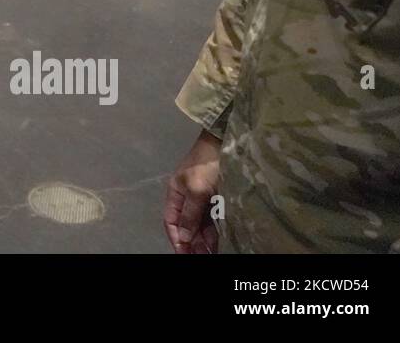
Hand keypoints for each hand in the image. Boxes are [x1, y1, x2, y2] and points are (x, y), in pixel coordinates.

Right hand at [163, 129, 222, 252]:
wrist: (227, 144)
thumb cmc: (207, 166)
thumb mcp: (197, 190)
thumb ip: (189, 215)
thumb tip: (182, 237)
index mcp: (175, 193)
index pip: (171, 221)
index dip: (177, 239)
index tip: (185, 254)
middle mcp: (186, 196)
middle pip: (186, 225)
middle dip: (192, 242)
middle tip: (202, 257)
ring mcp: (202, 196)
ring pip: (200, 223)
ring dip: (204, 239)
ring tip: (211, 253)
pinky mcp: (216, 196)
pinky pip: (212, 219)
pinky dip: (214, 231)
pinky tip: (218, 241)